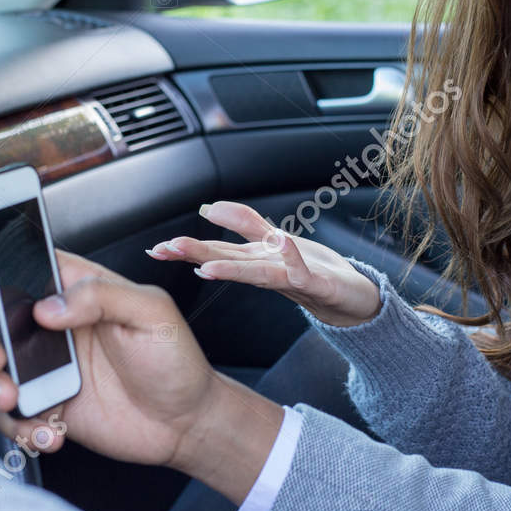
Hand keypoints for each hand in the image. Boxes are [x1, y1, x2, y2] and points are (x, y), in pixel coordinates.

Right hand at [0, 252, 282, 500]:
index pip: (19, 270)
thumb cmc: (176, 360)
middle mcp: (52, 327)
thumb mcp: (151, 312)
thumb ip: (101, 296)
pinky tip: (50, 432)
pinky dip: (19, 427)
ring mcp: (45, 368)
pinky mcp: (46, 406)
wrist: (187, 423)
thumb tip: (48, 306)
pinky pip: (12, 416)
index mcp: (75, 292)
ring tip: (16, 402)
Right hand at [145, 201, 381, 327]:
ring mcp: (292, 279)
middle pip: (230, 260)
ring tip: (204, 267)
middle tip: (165, 252)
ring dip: (232, 269)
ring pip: (257, 272)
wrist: (354, 303)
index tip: (156, 250)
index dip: (187, 249)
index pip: (216, 251)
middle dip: (197, 255)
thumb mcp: (275, 241)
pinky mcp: (319, 284)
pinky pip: (304, 270)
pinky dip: (292, 256)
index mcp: (256, 261)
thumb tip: (209, 207)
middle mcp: (269, 271)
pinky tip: (281, 241)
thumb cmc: (315, 272)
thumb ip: (244, 223)